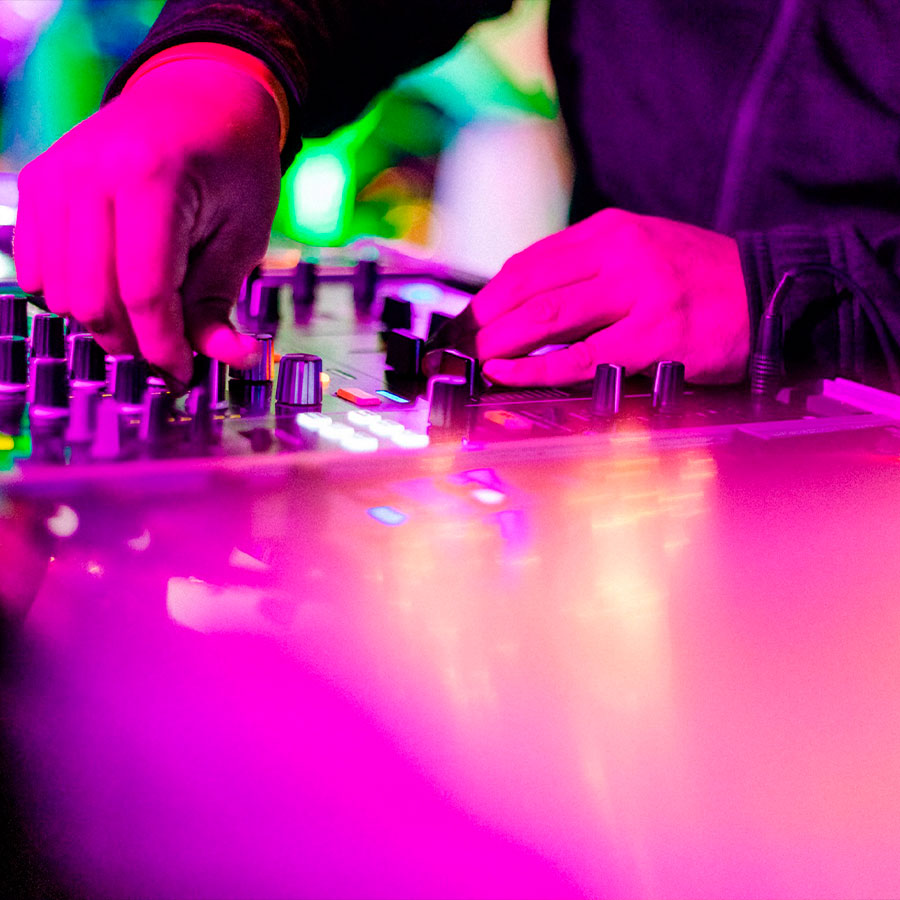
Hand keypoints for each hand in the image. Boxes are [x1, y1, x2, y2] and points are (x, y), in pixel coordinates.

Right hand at [14, 60, 282, 387]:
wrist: (198, 97)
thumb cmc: (233, 165)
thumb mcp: (244, 235)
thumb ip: (221, 300)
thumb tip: (227, 359)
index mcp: (152, 179)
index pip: (145, 293)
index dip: (164, 347)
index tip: (182, 373)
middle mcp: (90, 173)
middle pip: (95, 300)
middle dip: (134, 344)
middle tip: (168, 352)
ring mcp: (55, 175)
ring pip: (61, 293)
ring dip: (104, 323)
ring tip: (146, 314)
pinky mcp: (38, 183)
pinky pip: (36, 268)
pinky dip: (71, 295)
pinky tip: (111, 286)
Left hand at [441, 208, 749, 385]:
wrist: (770, 293)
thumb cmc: (698, 277)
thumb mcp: (640, 249)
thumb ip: (586, 268)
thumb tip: (523, 299)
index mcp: (612, 230)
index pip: (532, 261)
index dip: (491, 294)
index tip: (469, 318)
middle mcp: (623, 255)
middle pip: (532, 289)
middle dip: (488, 321)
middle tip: (463, 345)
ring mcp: (641, 296)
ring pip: (550, 320)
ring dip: (504, 343)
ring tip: (479, 359)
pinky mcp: (656, 338)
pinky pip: (583, 358)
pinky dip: (539, 370)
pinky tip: (511, 375)